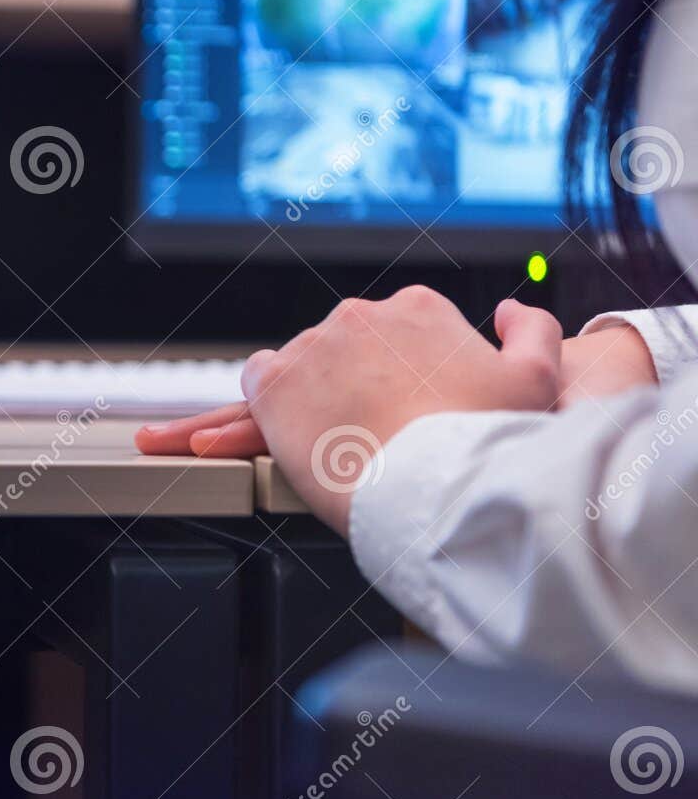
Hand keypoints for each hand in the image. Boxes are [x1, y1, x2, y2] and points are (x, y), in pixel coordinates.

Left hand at [234, 287, 561, 530]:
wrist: (434, 490)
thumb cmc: (488, 442)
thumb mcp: (538, 380)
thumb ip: (531, 330)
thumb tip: (506, 312)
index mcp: (418, 308)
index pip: (401, 334)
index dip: (407, 378)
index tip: (413, 414)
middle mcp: (360, 315)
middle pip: (351, 349)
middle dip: (361, 385)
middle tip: (378, 435)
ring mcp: (312, 347)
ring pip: (307, 366)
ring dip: (318, 396)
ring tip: (340, 442)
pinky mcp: (274, 383)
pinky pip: (261, 381)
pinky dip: (272, 403)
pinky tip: (292, 431)